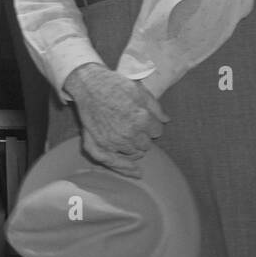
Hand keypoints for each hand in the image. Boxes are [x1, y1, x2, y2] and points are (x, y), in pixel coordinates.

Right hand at [63, 63, 168, 177]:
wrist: (89, 84)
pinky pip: (113, 162)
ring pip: (134, 153)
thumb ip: (155, 107)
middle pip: (147, 145)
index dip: (152, 124)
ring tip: (128, 135)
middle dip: (144, 136)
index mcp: (142, 119)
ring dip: (134, 147)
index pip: (157, 131)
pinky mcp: (100, 143)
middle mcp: (129, 133)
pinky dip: (123, 167)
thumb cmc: (114, 85)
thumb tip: (166, 120)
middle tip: (135, 125)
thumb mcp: (139, 90)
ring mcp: (114, 141)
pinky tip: (134, 172)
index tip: (145, 118)